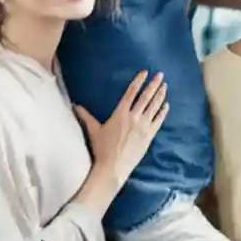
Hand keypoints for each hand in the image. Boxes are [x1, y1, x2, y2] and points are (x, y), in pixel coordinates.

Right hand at [75, 71, 168, 185]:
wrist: (113, 168)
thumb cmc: (101, 149)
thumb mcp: (93, 131)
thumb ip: (85, 117)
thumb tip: (74, 106)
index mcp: (120, 114)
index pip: (131, 93)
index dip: (138, 81)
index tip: (145, 72)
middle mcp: (134, 118)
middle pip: (146, 97)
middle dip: (154, 85)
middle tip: (160, 75)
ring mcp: (143, 127)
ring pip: (154, 107)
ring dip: (160, 95)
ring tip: (165, 86)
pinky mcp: (149, 136)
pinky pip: (158, 121)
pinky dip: (163, 112)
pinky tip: (166, 105)